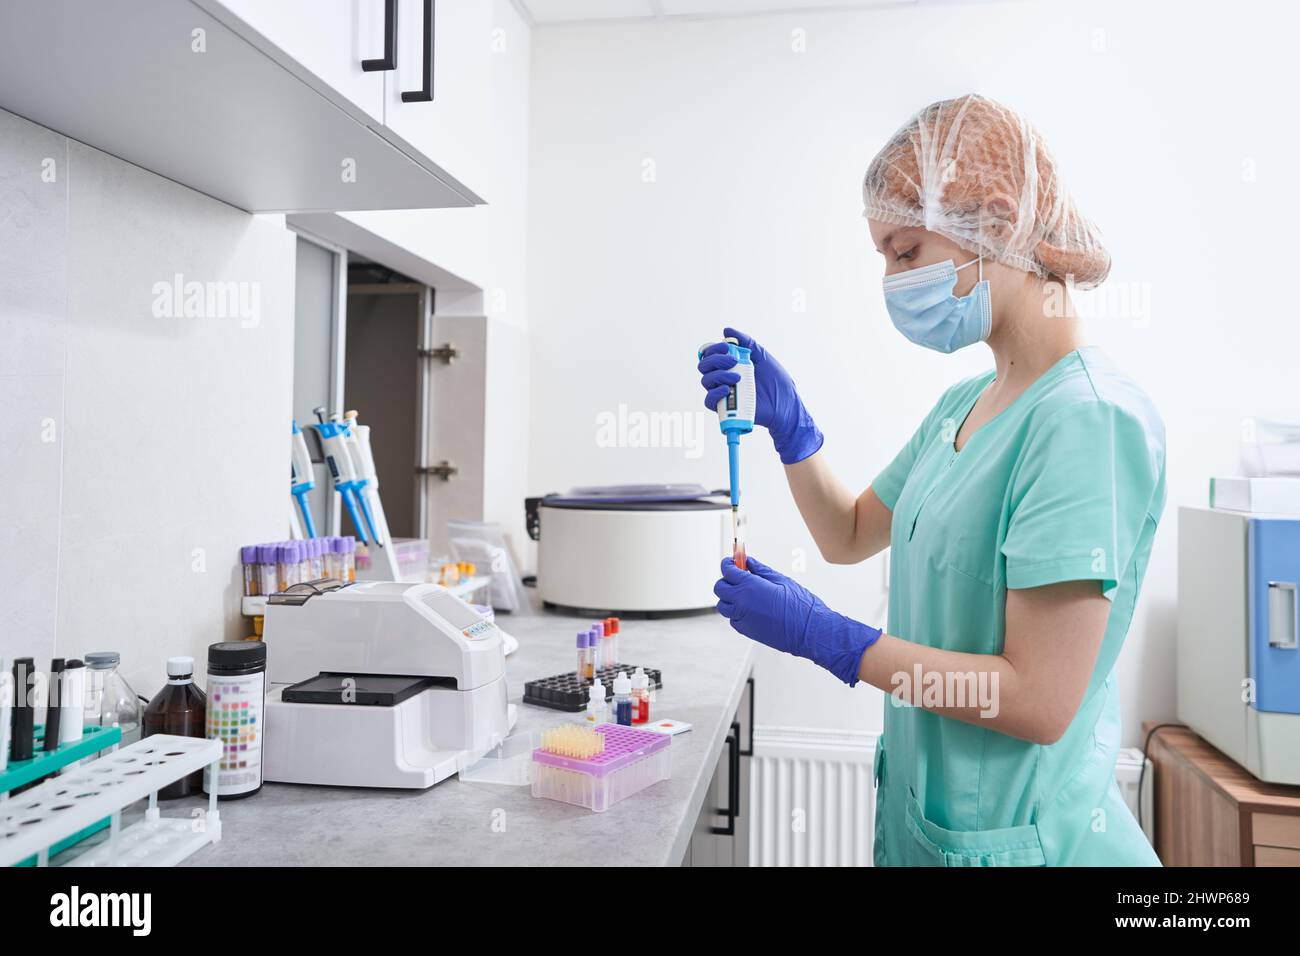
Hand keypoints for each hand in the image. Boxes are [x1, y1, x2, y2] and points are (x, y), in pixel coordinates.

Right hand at [697, 327, 823, 464]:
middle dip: (716, 360)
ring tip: (738, 377)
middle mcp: (723, 377)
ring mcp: (723, 392)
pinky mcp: (725, 407)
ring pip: (706, 381)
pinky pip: (709, 401)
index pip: (710, 354)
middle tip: (733, 361)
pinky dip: (715, 393)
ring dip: (719, 375)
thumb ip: (746, 342)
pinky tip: (727, 389)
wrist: (785, 403)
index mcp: (729, 364)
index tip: (727, 347)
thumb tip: (726, 331)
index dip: (713, 349)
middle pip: (704, 366)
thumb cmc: (775, 380)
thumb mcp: (762, 356)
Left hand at [713, 554, 880, 685]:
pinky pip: (733, 619)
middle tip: (739, 578)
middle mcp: (741, 602)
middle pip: (720, 588)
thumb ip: (761, 570)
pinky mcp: (746, 631)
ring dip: (729, 598)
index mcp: (750, 586)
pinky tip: (751, 610)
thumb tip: (749, 562)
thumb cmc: (800, 606)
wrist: (809, 632)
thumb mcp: (781, 580)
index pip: (727, 570)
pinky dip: (736, 613)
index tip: (732, 562)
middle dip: (727, 580)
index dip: (728, 563)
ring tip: (745, 595)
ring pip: (723, 605)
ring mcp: (742, 618)